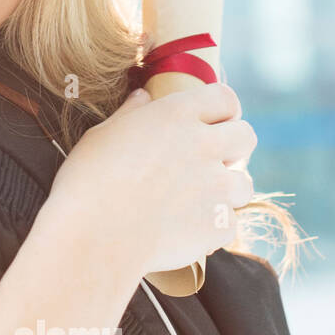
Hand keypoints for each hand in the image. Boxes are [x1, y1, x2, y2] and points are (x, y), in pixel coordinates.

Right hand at [49, 83, 255, 277]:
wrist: (94, 236)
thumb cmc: (88, 182)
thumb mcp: (101, 136)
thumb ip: (130, 115)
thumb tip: (143, 98)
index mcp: (175, 115)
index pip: (224, 98)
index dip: (222, 110)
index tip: (214, 122)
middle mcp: (204, 145)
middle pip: (246, 136)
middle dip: (234, 148)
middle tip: (209, 162)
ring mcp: (216, 186)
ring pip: (244, 184)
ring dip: (225, 192)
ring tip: (195, 203)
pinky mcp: (217, 224)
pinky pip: (228, 224)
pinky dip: (211, 229)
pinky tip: (185, 231)